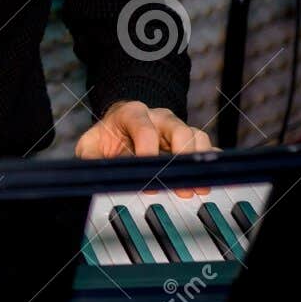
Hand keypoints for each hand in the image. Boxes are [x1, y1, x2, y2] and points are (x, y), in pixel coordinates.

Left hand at [74, 99, 215, 197]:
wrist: (121, 127)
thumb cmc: (108, 136)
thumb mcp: (91, 144)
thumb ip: (90, 157)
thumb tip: (92, 172)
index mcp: (132, 113)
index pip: (144, 129)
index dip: (148, 152)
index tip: (148, 178)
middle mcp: (158, 117)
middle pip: (178, 130)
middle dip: (181, 159)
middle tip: (179, 186)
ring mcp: (176, 128)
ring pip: (196, 137)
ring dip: (198, 164)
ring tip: (197, 188)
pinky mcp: (188, 141)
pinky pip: (206, 147)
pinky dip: (210, 162)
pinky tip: (209, 178)